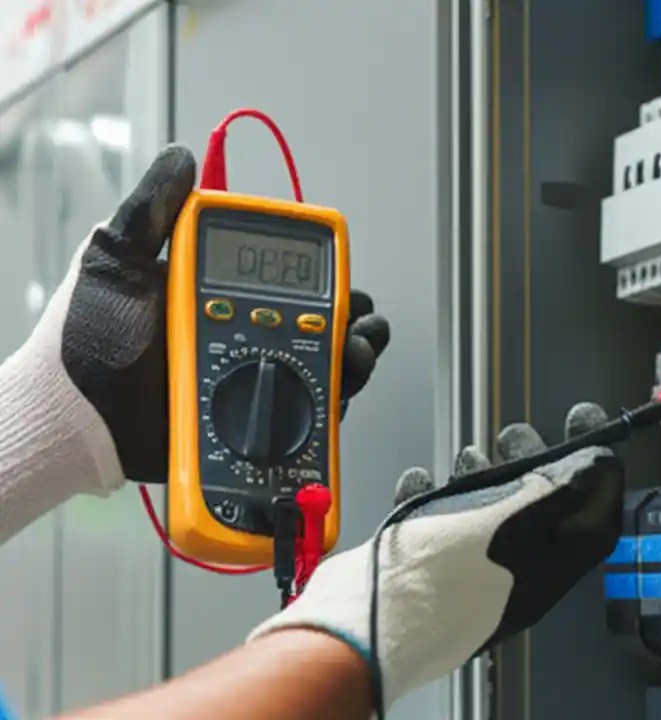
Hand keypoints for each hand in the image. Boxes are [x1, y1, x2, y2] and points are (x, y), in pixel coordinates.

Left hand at [24, 145, 390, 486]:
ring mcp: (247, 381)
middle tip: (352, 315)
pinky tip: (336, 386)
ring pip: (322, 365)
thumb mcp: (112, 261)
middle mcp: (238, 335)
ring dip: (351, 355)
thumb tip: (182, 158)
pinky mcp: (249, 424)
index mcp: (213, 294)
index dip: (314, 271)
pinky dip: (331, 400)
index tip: (331, 269)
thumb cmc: (81, 344)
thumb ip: (151, 211)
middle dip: (350, 315)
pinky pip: (302, 414)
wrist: (72, 418)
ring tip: (352, 351)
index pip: (280, 276)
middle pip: (317, 321)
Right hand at [248, 403, 625, 708]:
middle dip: (533, 459)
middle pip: (543, 505)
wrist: (371, 622)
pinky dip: (435, 497)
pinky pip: (441, 527)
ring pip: (492, 512)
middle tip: (516, 436)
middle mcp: (522, 571)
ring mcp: (477, 574)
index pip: (595, 506)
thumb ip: (561, 487)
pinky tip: (421, 480)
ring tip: (469, 457)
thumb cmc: (445, 574)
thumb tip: (599, 465)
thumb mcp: (517, 514)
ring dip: (483, 475)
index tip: (586, 422)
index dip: (597, 461)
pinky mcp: (434, 574)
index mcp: (553, 560)